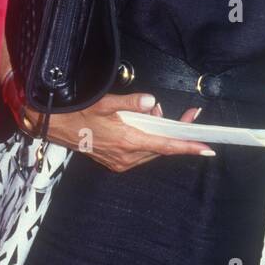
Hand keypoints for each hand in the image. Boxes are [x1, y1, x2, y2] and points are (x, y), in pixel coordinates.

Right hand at [22, 92, 215, 172]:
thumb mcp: (105, 102)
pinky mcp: (117, 163)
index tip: (208, 148)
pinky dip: (147, 139)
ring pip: (152, 149)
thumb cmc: (80, 114)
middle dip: (175, 131)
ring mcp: (122, 162)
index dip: (188, 147)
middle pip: (162, 146)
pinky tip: (142, 123)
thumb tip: (151, 101)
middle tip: (188, 115)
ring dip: (158, 133)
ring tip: (153, 113)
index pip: (166, 145)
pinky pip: (141, 152)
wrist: (56, 128)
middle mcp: (127, 156)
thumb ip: (130, 102)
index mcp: (127, 141)